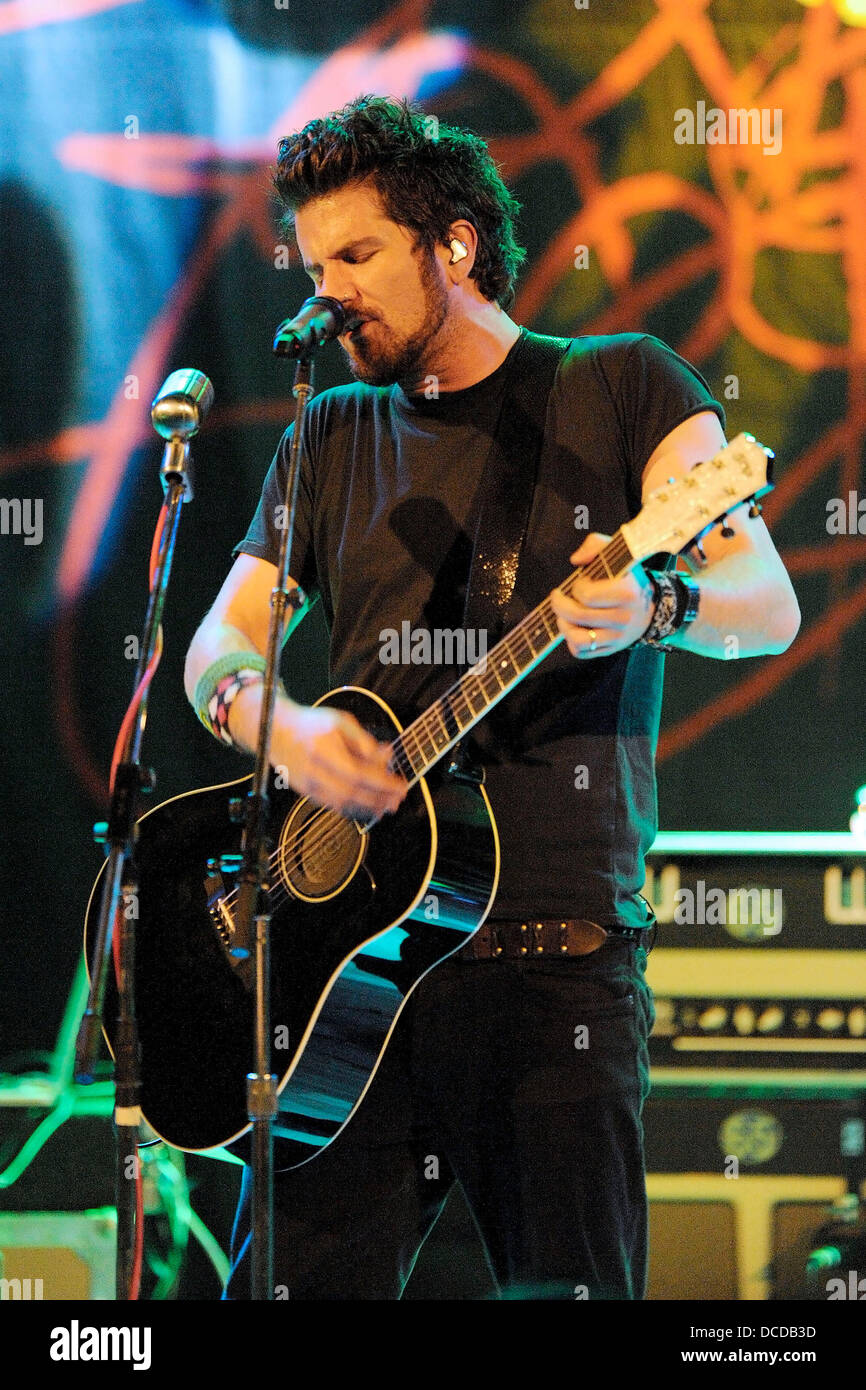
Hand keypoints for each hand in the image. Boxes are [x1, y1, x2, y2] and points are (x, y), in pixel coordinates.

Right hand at [271, 701, 407, 818]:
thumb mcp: (340, 721)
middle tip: (398, 799)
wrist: (276, 730)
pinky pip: (332, 805)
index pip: (358, 773)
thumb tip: (386, 755)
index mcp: (323, 749)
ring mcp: (307, 784)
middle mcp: (313, 770)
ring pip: (341, 803)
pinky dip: (352, 808)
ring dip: (368, 808)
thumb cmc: (311, 724)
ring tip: (387, 806)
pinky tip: (367, 807)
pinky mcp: (305, 791)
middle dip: (379, 799)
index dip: (382, 783)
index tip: (401, 785)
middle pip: (351, 792)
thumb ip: (363, 740)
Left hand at [550, 533, 655, 658]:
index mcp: (626, 593)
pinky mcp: (611, 649)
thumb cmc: (627, 579)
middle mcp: (622, 618)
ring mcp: (617, 637)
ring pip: (578, 639)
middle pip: (578, 616)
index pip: (587, 595)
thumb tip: (575, 560)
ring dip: (563, 626)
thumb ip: (596, 545)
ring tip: (563, 616)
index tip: (580, 583)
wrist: (651, 607)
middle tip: (558, 597)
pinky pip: (582, 652)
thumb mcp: (618, 555)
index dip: (576, 588)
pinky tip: (573, 628)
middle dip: (560, 605)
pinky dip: (571, 642)